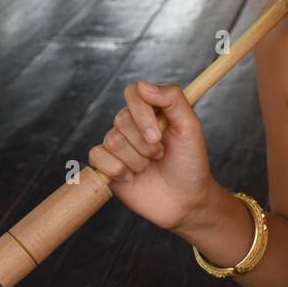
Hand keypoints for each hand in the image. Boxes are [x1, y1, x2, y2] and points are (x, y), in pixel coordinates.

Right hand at [88, 81, 214, 232]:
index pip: (134, 92)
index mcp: (152, 110)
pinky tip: (132, 177)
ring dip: (137, 160)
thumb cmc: (190, 163)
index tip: (157, 134)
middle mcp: (132, 124)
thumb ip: (172, 100)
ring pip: (113, 141)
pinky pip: (97, 157)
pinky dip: (117, 169)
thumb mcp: (190, 128)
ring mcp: (118, 145)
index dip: (141, 113)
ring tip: (150, 167)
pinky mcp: (106, 165)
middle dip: (145, 143)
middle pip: (122, 119)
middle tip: (161, 155)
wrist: (185, 201)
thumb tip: (143, 85)